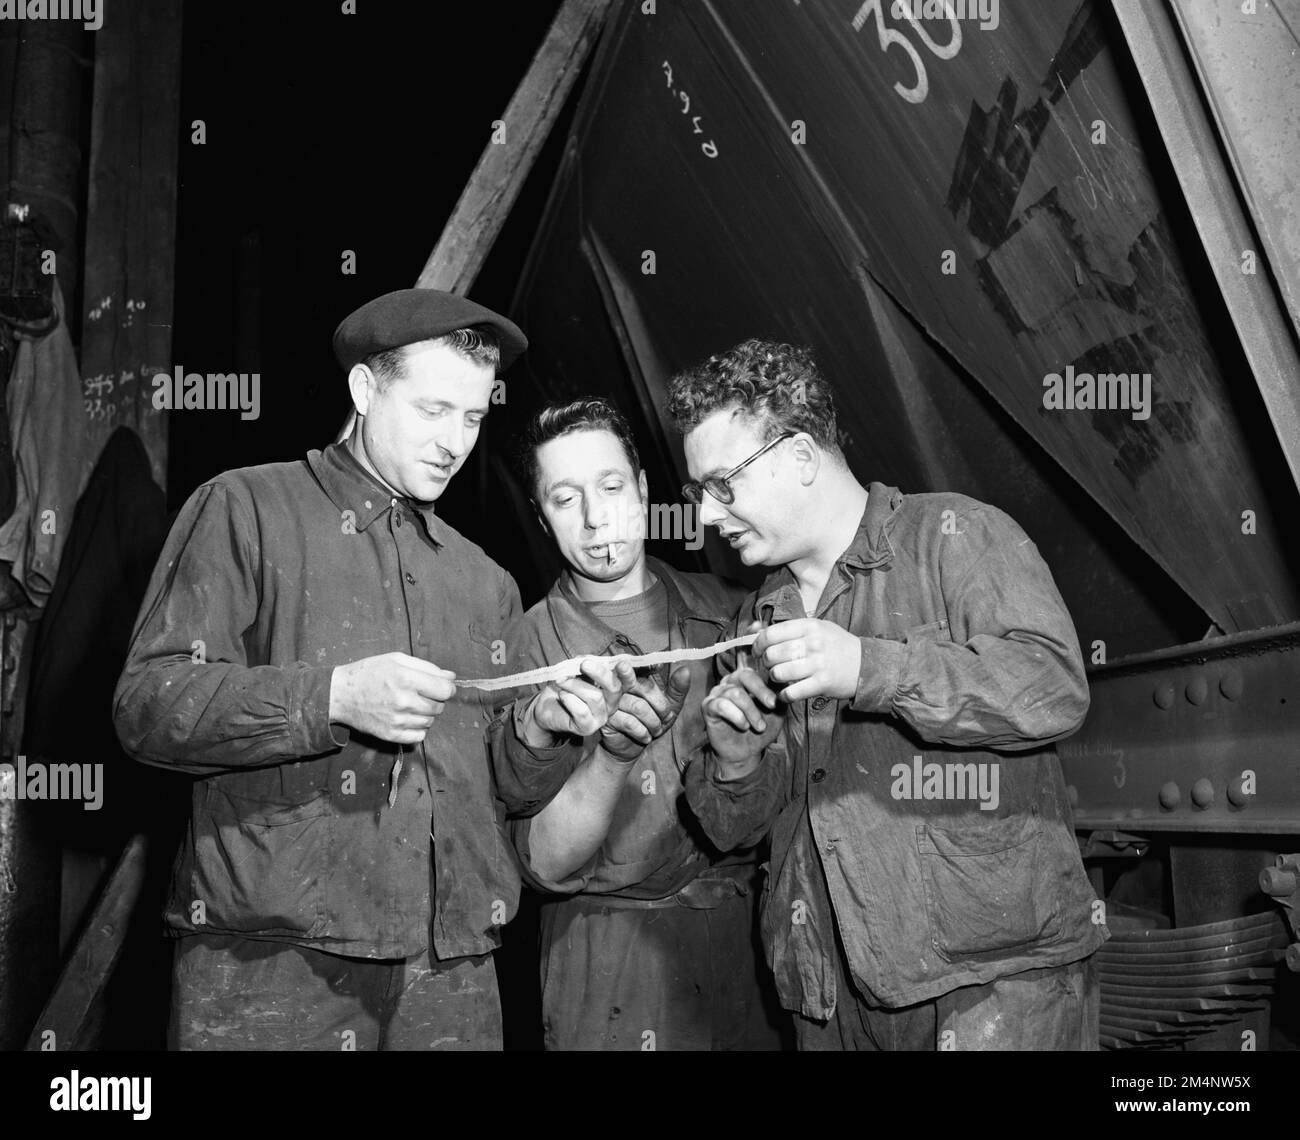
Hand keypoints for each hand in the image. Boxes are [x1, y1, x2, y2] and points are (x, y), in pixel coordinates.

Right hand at [330, 653, 456, 744]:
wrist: (341, 695)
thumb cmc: (369, 673)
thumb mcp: (396, 660)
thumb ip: (427, 667)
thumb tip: (451, 677)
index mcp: (406, 678)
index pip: (445, 690)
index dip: (447, 688)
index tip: (441, 687)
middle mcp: (404, 701)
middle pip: (439, 706)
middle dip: (435, 700)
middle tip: (419, 694)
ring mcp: (398, 720)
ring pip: (430, 721)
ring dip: (425, 713)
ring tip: (409, 704)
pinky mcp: (391, 735)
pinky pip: (420, 736)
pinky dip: (417, 728)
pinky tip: (406, 718)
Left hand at [526, 657, 637, 742]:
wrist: (547, 709)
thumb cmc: (564, 687)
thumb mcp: (576, 671)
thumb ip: (585, 664)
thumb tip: (588, 659)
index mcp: (612, 688)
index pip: (626, 681)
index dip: (627, 674)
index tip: (622, 664)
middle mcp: (611, 703)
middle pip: (614, 688)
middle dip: (600, 673)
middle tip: (584, 664)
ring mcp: (601, 717)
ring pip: (595, 697)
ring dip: (575, 685)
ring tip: (561, 681)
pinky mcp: (588, 727)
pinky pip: (581, 711)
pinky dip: (569, 699)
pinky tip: (562, 695)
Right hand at [600, 666, 691, 761]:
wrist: (630, 747)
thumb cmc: (648, 723)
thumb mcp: (669, 707)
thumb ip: (677, 689)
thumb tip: (686, 670)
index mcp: (635, 679)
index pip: (642, 667)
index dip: (650, 665)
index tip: (660, 667)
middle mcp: (621, 686)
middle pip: (644, 687)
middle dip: (660, 705)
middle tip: (666, 717)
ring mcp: (611, 701)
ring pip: (638, 707)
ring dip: (653, 722)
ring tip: (656, 730)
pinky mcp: (607, 717)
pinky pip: (629, 722)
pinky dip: (643, 731)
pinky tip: (646, 736)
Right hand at [701, 653, 781, 770]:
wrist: (747, 752)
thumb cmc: (761, 727)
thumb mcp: (778, 710)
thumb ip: (781, 692)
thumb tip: (788, 677)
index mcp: (747, 678)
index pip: (757, 668)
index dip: (768, 682)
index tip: (776, 701)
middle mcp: (730, 681)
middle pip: (744, 675)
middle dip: (761, 691)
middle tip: (772, 706)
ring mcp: (718, 692)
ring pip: (735, 693)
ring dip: (751, 712)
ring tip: (759, 726)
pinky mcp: (708, 706)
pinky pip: (721, 705)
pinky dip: (737, 717)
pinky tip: (743, 726)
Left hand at [754, 619, 861, 702]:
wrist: (865, 664)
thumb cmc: (835, 645)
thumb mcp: (816, 629)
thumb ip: (788, 629)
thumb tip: (754, 629)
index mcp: (810, 626)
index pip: (772, 633)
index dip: (758, 643)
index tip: (757, 650)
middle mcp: (814, 643)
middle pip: (772, 654)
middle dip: (764, 662)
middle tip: (768, 665)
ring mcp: (818, 664)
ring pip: (779, 672)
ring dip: (774, 677)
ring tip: (778, 677)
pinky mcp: (822, 683)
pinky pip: (792, 692)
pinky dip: (784, 695)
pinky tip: (785, 693)